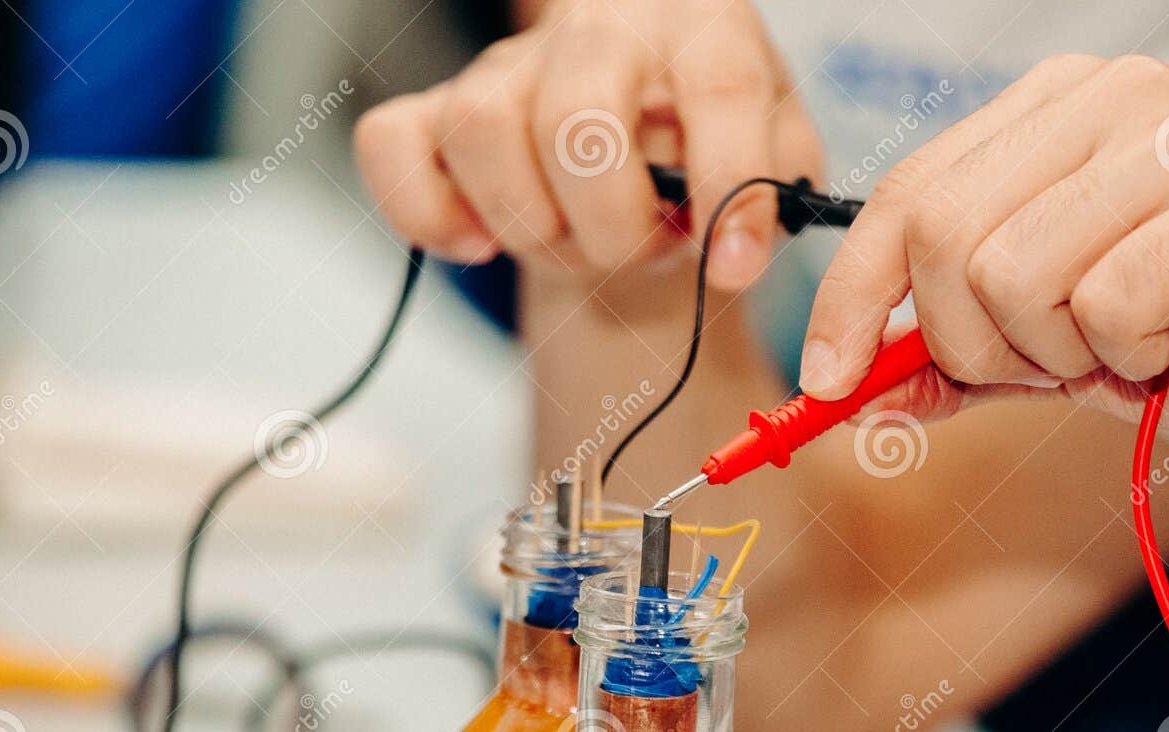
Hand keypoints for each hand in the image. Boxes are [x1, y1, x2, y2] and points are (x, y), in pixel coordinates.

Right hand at [353, 0, 819, 290]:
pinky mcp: (440, 105)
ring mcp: (509, 64)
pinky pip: (393, 144)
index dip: (729, 187)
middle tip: (638, 254)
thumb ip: (773, 194)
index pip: (721, 90)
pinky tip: (478, 241)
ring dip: (531, 227)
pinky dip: (427, 213)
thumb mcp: (775, 161)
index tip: (731, 266)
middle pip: (576, 119)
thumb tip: (734, 245)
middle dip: (611, 226)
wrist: (640, 154)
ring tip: (573, 247)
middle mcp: (599, 29)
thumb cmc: (708, 156)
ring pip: (482, 130)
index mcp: (701, 30)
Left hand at [799, 52, 1168, 528]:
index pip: (904, 194)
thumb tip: (845, 390)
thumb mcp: (1044, 352)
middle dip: (970, 341)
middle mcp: (1110, 97)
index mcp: (1052, 110)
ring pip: (1012, 274)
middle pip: (942, 234)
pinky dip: (1134, 353)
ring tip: (1130, 341)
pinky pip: (1106, 304)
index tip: (826, 379)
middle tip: (1048, 362)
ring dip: (1058, 352)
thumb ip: (946, 360)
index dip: (853, 295)